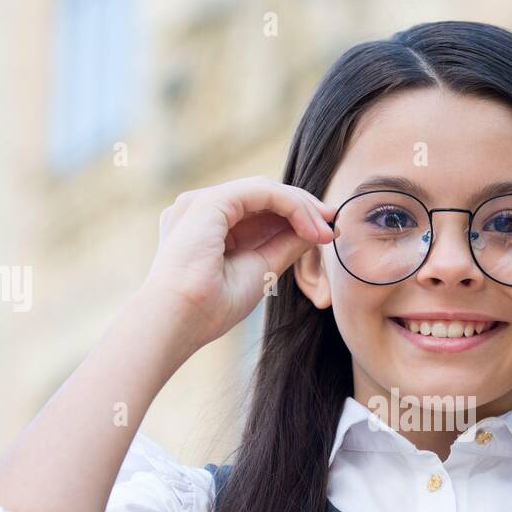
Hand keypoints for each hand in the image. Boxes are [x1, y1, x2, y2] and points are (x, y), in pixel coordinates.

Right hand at [135, 175, 335, 350]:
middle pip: (263, 196)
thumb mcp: (261, 270)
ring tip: (324, 229)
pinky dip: (291, 206)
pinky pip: (262, 192)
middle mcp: (200, 210)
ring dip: (301, 207)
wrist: (178, 321)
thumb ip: (284, 246)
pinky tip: (310, 226)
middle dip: (303, 207)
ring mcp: (202, 203)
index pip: (258, 211)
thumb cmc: (210, 307)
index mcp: (206, 228)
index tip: (326, 233)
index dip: (295, 216)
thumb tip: (315, 231)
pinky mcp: (210, 202)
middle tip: (333, 223)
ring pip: (265, 190)